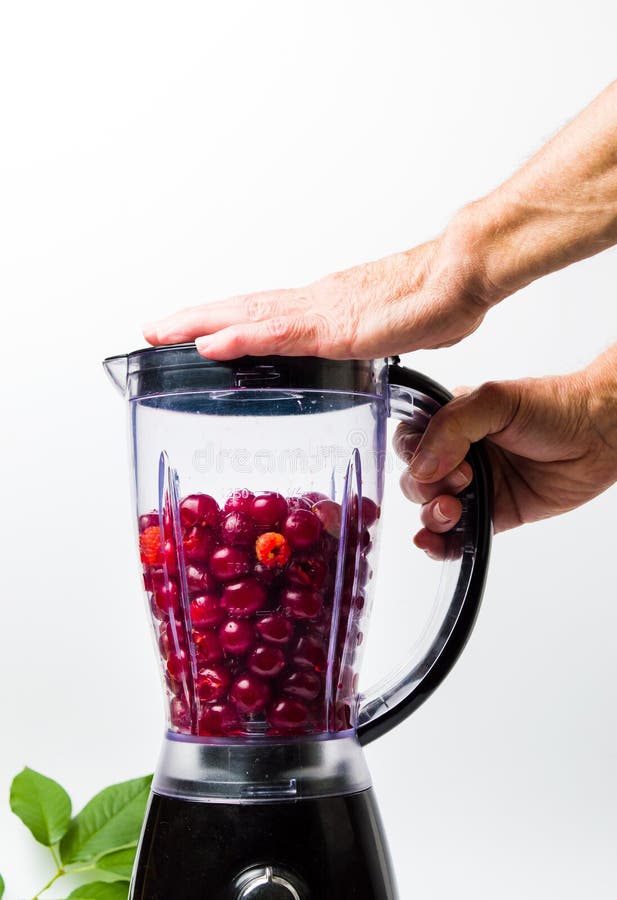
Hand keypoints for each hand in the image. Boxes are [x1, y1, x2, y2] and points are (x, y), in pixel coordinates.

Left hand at [142, 236, 495, 359]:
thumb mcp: (391, 333)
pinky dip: (239, 337)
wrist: (463, 273)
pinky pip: (278, 334)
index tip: (192, 332)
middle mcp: (314, 304)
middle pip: (242, 308)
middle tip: (154, 329)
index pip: (263, 314)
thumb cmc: (437, 300)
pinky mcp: (335, 328)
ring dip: (200, 324)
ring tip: (161, 332)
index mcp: (325, 310)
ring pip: (248, 316)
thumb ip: (368, 343)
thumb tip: (365, 351)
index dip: (225, 321)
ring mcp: (321, 313)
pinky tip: (209, 345)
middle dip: (194, 320)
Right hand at [396, 347, 616, 555]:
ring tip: (453, 511)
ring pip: (432, 510)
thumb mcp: (496, 401)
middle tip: (463, 481)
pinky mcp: (494, 513)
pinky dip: (442, 544)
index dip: (414, 457)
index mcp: (452, 422)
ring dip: (432, 517)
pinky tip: (435, 543)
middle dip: (427, 489)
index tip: (438, 462)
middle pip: (415, 481)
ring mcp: (476, 486)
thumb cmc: (555, 406)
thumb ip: (452, 426)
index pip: (409, 442)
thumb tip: (422, 466)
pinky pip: (458, 535)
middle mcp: (458, 454)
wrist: (601, 433)